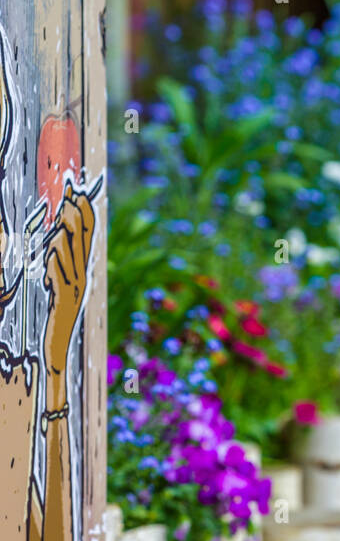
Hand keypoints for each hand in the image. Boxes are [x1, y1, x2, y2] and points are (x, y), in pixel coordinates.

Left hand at [42, 182, 94, 398]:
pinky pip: (59, 275)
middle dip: (75, 217)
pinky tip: (50, 255)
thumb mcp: (59, 285)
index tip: (77, 192)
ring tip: (59, 224)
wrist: (57, 347)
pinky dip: (55, 263)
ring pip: (70, 255)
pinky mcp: (65, 300)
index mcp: (82, 272)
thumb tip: (58, 237)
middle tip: (68, 197)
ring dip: (63, 239)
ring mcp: (75, 290)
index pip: (88, 236)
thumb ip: (60, 264)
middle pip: (82, 241)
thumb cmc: (54, 317)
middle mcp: (82, 279)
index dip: (84, 213)